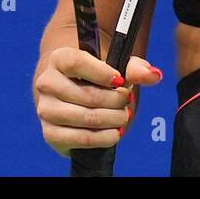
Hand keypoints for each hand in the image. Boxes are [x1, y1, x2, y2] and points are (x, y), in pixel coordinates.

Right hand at [34, 46, 164, 156]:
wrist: (72, 92)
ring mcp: (46, 110)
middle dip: (115, 100)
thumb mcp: (115, 65)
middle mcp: (46, 83)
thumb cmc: (96, 76)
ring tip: (123, 115)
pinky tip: (115, 132)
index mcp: (59, 59)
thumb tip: (153, 75)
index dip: (102, 73)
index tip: (120, 80)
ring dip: (112, 119)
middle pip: (87, 95)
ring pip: (86, 118)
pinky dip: (103, 137)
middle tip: (127, 100)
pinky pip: (80, 139)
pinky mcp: (50, 133)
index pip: (78, 63)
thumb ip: (135, 68)